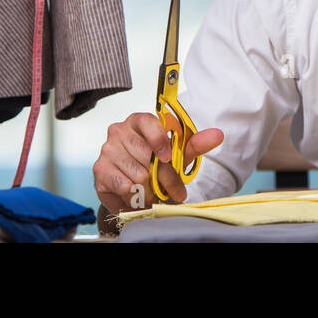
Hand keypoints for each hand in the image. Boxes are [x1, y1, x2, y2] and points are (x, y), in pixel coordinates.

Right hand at [92, 111, 223, 216]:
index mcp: (138, 121)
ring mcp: (107, 150)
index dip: (159, 140)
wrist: (135, 188)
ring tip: (153, 192)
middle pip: (145, 155)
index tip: (167, 157)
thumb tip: (217, 134)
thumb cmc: (156, 164)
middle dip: (163, 178)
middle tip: (170, 189)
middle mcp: (119, 131)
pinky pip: (123, 186)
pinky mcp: (100, 170)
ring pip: (137, 174)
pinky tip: (137, 195)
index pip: (148, 122)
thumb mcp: (177, 154)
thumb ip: (196, 144)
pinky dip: (135, 196)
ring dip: (150, 190)